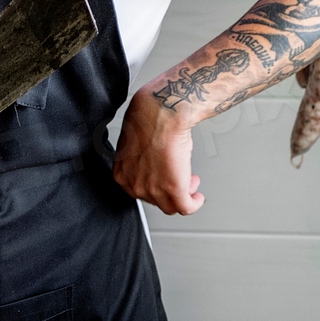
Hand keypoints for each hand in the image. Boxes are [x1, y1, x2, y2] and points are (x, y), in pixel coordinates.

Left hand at [113, 88, 204, 215]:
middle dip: (170, 190)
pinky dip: (194, 204)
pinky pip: (186, 207)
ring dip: (183, 196)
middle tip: (181, 179)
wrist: (162, 113)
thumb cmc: (148, 119)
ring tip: (190, 182)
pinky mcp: (174, 190)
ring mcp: (153, 190)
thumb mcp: (135, 144)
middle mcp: (134, 185)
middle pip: (155, 201)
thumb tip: (151, 161)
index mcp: (122, 174)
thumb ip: (140, 159)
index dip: (156, 186)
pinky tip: (197, 197)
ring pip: (171, 206)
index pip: (139, 192)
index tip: (165, 179)